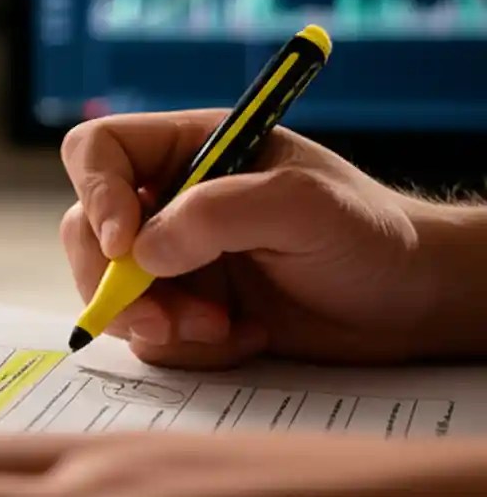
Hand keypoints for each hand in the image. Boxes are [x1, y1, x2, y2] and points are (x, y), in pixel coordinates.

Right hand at [59, 110, 452, 368]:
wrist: (410, 305)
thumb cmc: (371, 238)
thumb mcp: (305, 208)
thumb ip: (219, 213)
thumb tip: (142, 250)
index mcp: (189, 149)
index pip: (98, 151)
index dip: (96, 194)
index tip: (124, 246)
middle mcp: (171, 199)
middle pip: (86, 230)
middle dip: (115, 282)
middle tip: (162, 319)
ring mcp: (174, 257)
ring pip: (109, 291)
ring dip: (156, 321)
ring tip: (222, 327)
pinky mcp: (185, 308)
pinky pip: (148, 335)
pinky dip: (187, 347)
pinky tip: (244, 336)